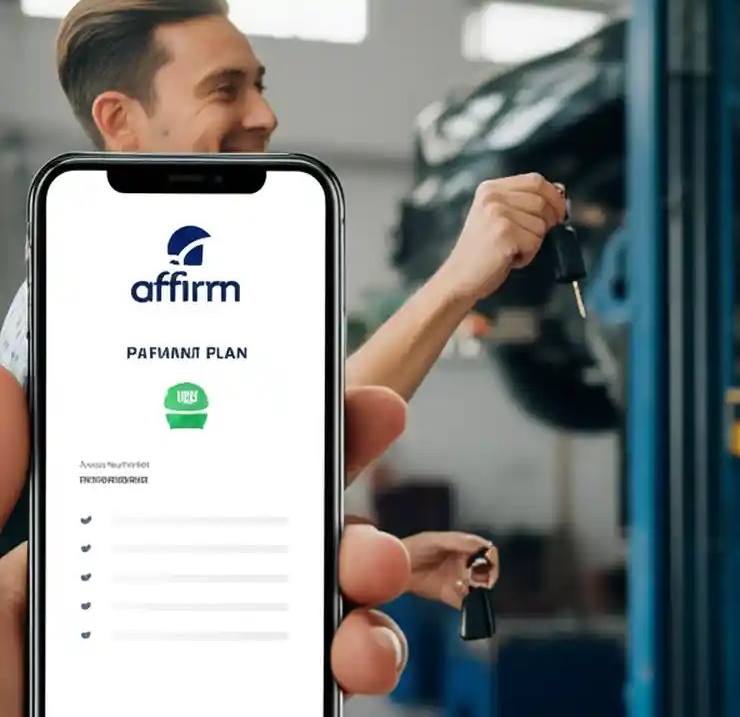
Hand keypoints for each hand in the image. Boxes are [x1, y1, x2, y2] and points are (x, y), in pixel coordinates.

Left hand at [0, 381, 428, 706]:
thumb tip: (7, 387)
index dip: (292, 432)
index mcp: (113, 558)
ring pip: (325, 620)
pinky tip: (352, 672)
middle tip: (371, 543)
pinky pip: (320, 687)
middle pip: (291, 547)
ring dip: (371, 610)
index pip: (213, 477)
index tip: (356, 405)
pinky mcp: (255, 712)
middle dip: (353, 530)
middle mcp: (184, 608)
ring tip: (366, 620)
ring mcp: (225, 671)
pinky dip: (359, 669)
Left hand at [403, 532, 498, 608]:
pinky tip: (459, 598)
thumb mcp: (434, 540)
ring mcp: (457, 579)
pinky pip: (464, 602)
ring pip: (477, 587)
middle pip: (485, 571)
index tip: (489, 567)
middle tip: (478, 582)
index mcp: (463, 546)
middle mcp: (463, 562)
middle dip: (485, 578)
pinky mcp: (449, 594)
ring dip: (476, 590)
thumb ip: (457, 542)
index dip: (491, 559)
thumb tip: (480, 545)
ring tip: (461, 588)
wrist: (391, 568)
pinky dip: (467, 604)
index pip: (486, 551)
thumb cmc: (411, 548)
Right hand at [439, 173, 566, 302]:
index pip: (536, 180)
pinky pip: (535, 242)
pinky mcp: (505, 233)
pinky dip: (528, 255)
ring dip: (534, 242)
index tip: (559, 214)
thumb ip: (526, 202)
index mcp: (491, 188)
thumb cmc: (484, 250)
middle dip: (548, 222)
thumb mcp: (500, 217)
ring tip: (512, 249)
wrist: (460, 277)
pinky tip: (509, 258)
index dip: (554, 197)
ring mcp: (498, 213)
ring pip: (541, 224)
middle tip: (532, 238)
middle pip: (542, 202)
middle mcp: (493, 196)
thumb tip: (561, 190)